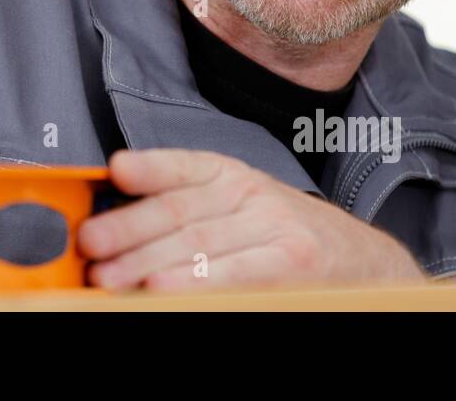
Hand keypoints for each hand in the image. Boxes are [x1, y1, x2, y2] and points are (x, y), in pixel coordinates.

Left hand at [78, 148, 424, 290]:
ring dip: (148, 263)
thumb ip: (188, 209)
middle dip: (129, 229)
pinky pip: (237, 274)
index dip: (148, 167)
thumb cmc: (286, 236)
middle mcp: (252, 193)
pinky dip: (197, 282)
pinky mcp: (293, 262)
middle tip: (90, 246)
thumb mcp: (239, 207)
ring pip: (201, 244)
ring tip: (111, 278)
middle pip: (181, 210)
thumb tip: (117, 225)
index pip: (184, 166)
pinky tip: (164, 289)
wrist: (366, 261)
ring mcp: (275, 227)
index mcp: (231, 175)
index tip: (115, 171)